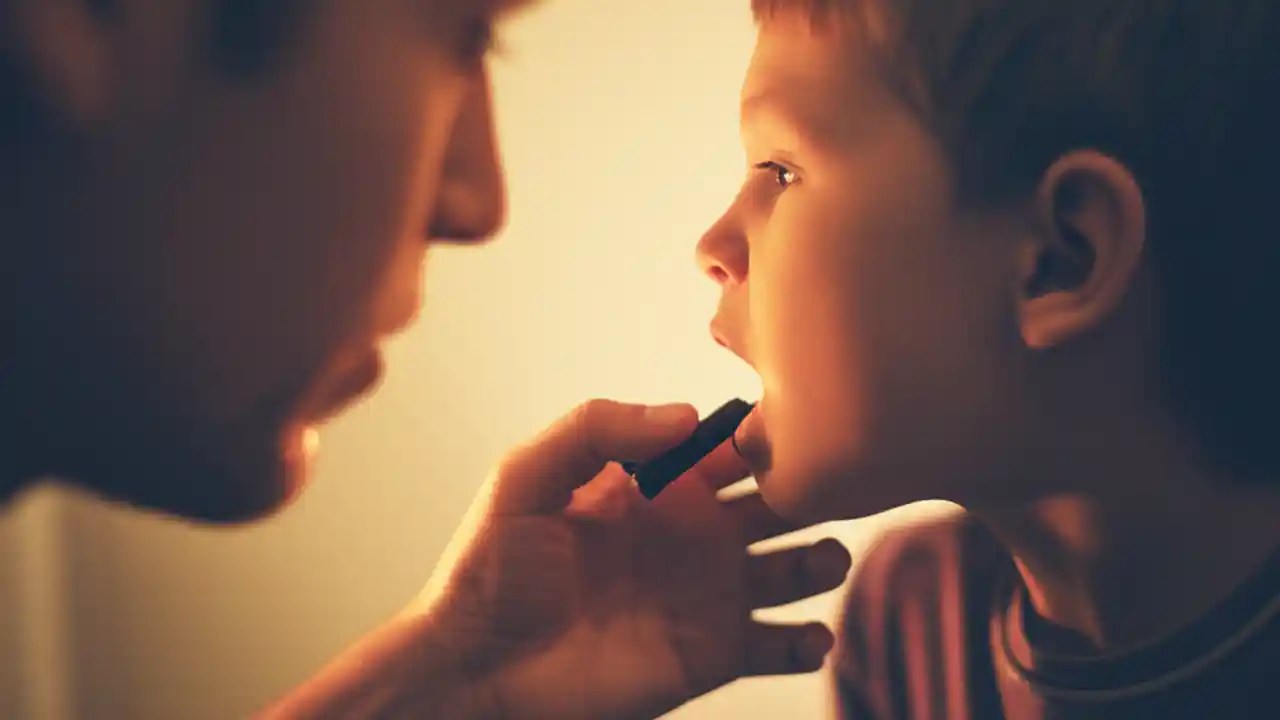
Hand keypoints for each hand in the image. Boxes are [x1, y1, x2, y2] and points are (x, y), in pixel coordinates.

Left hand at [414, 399, 852, 719]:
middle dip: (808, 488)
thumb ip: (597, 428)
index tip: (791, 423)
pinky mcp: (712, 655)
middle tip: (829, 483)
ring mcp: (706, 595)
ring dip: (821, 559)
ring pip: (794, 568)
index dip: (761, 433)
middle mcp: (690, 534)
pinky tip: (808, 634)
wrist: (477, 672)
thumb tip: (687, 414)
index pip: (726, 446)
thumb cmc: (489, 571)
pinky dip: (807, 640)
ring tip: (823, 559)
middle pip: (775, 500)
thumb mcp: (527, 476)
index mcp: (653, 485)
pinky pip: (779, 646)